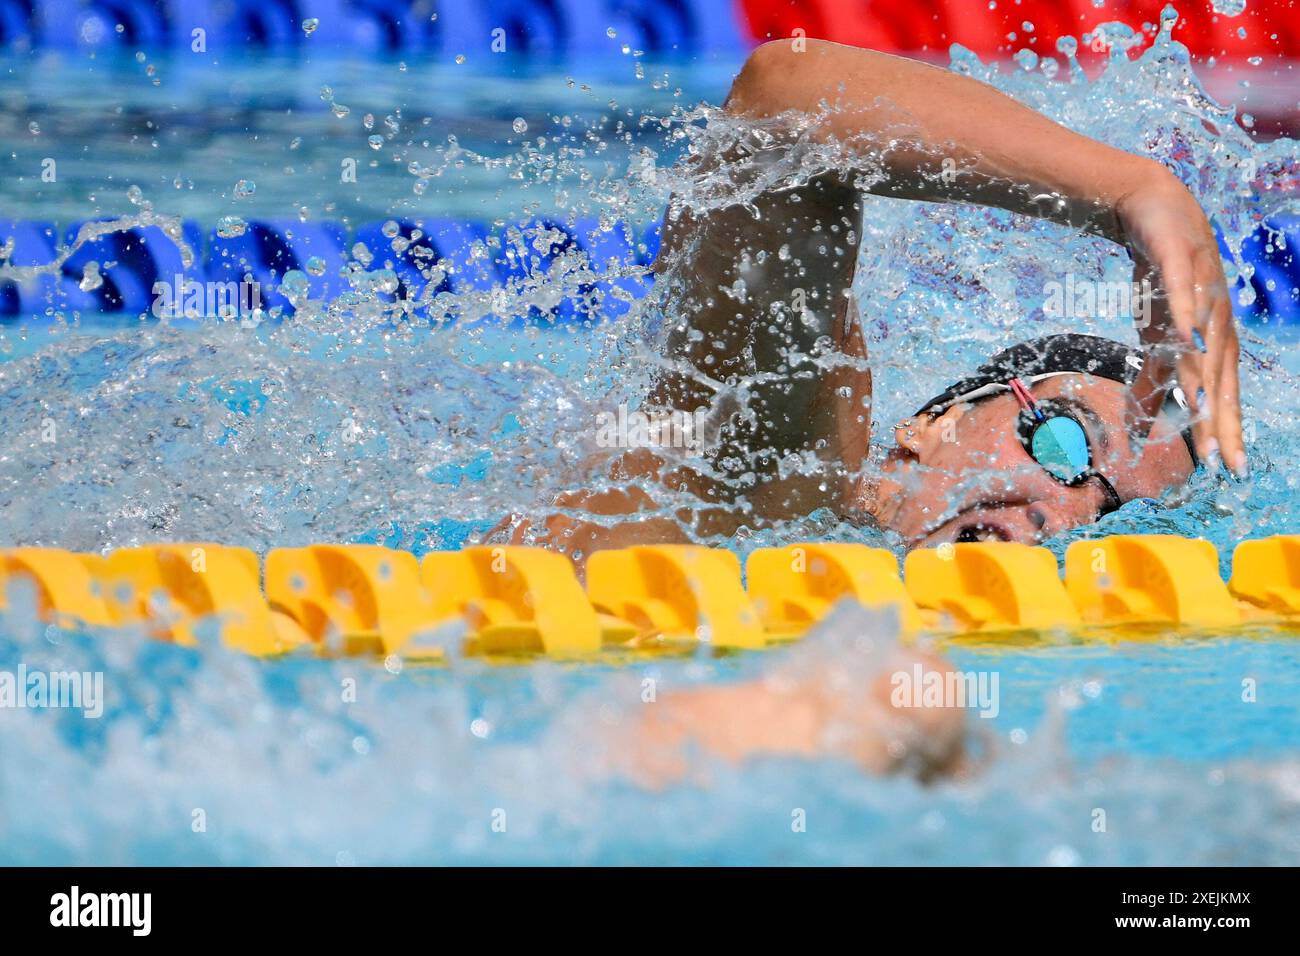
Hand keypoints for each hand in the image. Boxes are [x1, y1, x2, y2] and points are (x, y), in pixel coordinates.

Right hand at [1115, 166, 1244, 475]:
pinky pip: (1183, 293)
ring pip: (1205, 341)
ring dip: (1205, 376)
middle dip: (1222, 417)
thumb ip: (1153, 384)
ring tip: (1202, 410)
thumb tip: (1144, 432)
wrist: (1154, 209)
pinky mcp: (1181, 262)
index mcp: (1214, 339)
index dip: (1226, 428)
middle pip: (1221, 375)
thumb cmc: (1162, 278)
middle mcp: (1218, 318)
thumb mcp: (1153, 339)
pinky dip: (1187, 315)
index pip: (1223, 392)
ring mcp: (1203, 291)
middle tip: (1224, 456)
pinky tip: (1186, 337)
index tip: (1229, 468)